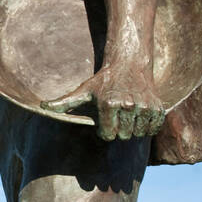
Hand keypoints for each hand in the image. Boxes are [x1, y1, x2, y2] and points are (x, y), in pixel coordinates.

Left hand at [43, 64, 165, 140]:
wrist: (129, 64)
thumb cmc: (103, 81)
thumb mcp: (83, 91)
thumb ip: (64, 102)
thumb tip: (43, 108)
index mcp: (109, 104)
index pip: (107, 136)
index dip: (104, 131)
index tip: (105, 119)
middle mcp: (128, 105)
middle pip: (123, 137)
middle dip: (118, 130)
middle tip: (117, 116)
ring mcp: (145, 107)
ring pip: (138, 134)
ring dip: (133, 128)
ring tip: (127, 114)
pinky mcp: (158, 108)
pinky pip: (152, 130)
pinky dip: (147, 127)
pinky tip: (139, 115)